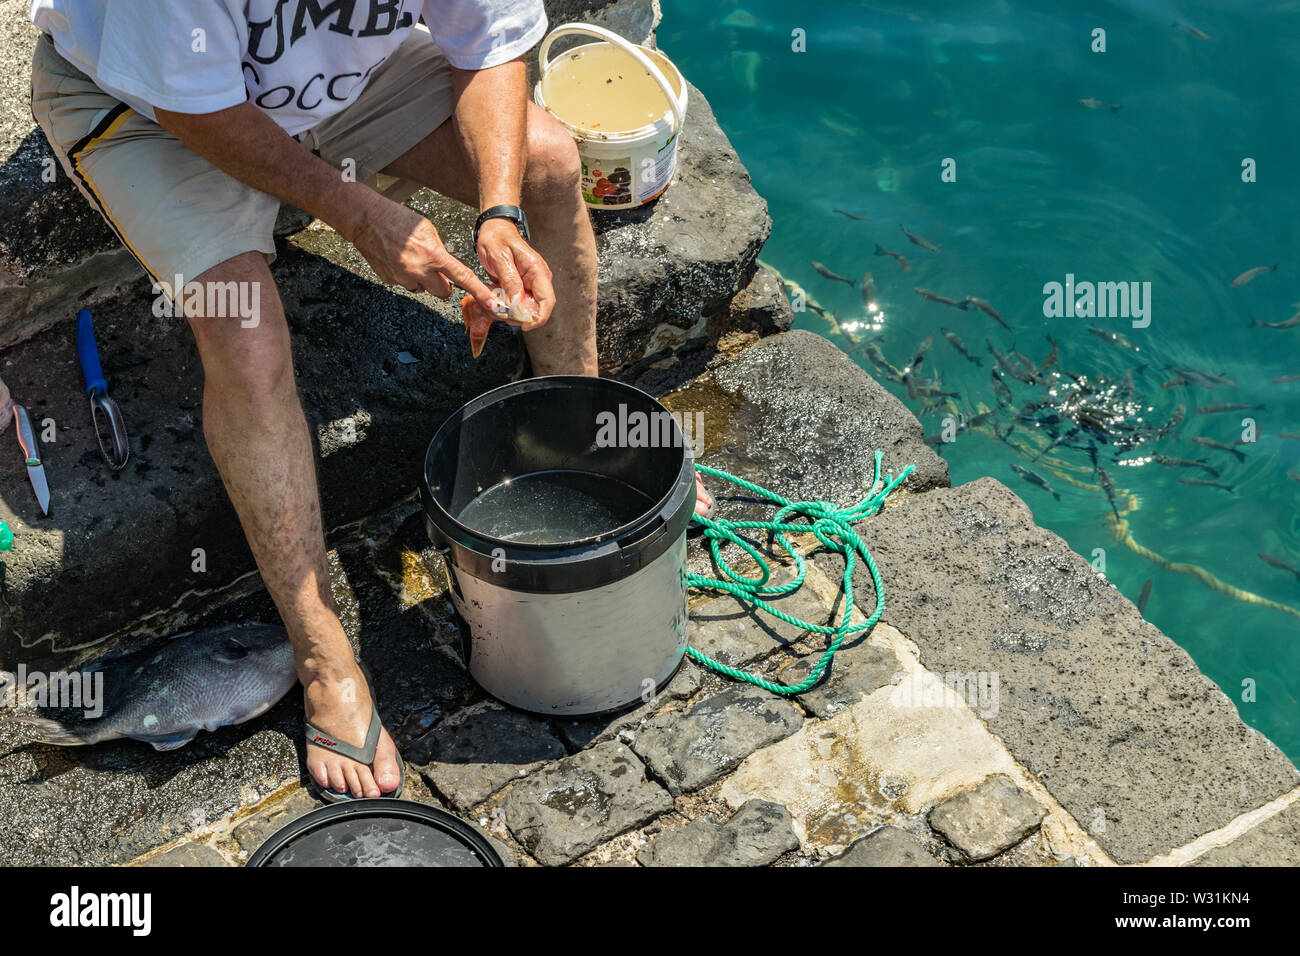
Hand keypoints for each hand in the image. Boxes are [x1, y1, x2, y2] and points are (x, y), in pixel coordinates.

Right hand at [351, 194, 497, 313]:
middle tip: (437, 272)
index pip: (463, 278)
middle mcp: (418, 270)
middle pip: (443, 292)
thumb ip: (441, 252)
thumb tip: (447, 267)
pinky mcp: (390, 280)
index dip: (479, 292)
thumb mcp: (429, 229)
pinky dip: (406, 276)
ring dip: (423, 280)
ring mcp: (403, 277)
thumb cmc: (397, 219)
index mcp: (433, 255)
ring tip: (413, 260)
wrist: (366, 219)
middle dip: (444, 285)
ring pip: (423, 289)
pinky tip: (400, 260)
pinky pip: (406, 284)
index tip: (491, 304)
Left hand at [476, 217, 555, 327]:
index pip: (547, 301)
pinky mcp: (523, 285)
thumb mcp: (500, 258)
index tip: (524, 325)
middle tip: (501, 314)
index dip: (538, 318)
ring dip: (512, 311)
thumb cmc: (497, 238)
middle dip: (521, 316)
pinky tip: (496, 298)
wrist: (494, 228)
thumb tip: (515, 304)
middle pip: (537, 308)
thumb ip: (510, 281)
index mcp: (537, 270)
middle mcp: (538, 278)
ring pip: (527, 307)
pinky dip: (507, 304)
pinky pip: (518, 301)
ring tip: (495, 302)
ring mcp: (531, 282)